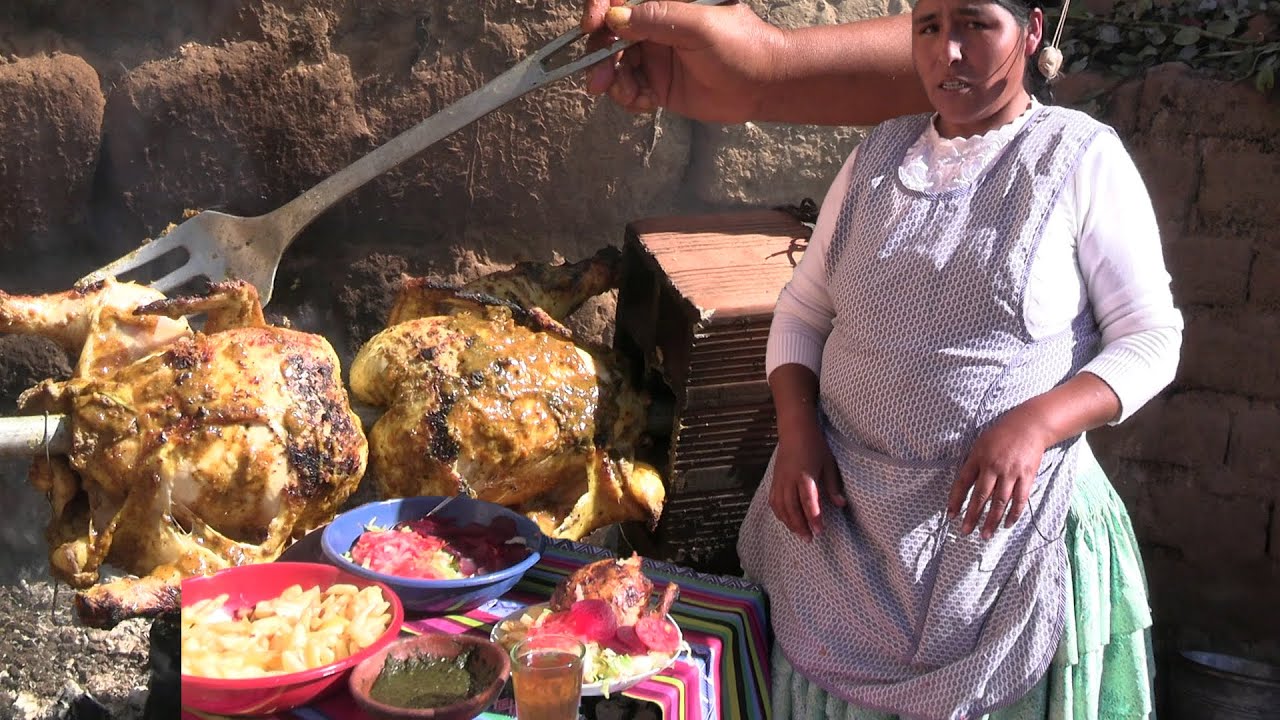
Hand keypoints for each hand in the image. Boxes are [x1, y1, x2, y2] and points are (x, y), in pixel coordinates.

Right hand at [579, 0, 780, 121]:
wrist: (764, 85)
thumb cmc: (741, 45)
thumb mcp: (699, 26)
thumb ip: (657, 19)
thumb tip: (615, 19)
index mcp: (664, 3)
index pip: (619, 0)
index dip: (599, 9)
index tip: (592, 26)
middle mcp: (654, 27)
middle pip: (609, 36)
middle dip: (600, 56)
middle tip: (598, 80)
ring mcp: (654, 56)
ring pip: (615, 65)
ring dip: (613, 81)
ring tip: (627, 96)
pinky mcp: (658, 84)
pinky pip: (630, 89)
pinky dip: (629, 98)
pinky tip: (645, 104)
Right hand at [769, 417, 843, 540]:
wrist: (795, 429)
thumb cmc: (815, 445)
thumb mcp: (829, 463)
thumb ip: (833, 485)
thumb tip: (841, 504)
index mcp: (804, 475)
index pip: (808, 501)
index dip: (813, 517)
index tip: (819, 531)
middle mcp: (789, 479)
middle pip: (791, 508)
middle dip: (800, 525)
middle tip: (809, 539)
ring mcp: (780, 480)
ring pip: (781, 506)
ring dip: (789, 522)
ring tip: (799, 533)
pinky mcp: (775, 479)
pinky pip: (774, 501)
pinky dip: (779, 513)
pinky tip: (787, 520)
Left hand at [947, 408, 1052, 539]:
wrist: (1029, 425)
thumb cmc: (1001, 434)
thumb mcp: (980, 444)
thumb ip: (973, 464)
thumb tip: (963, 485)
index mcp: (978, 457)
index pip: (963, 482)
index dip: (955, 500)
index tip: (950, 515)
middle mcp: (993, 466)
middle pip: (980, 496)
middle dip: (972, 516)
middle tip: (965, 531)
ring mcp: (1011, 473)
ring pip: (999, 502)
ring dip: (992, 520)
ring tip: (985, 535)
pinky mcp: (1026, 476)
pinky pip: (1019, 499)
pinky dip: (1013, 514)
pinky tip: (1007, 524)